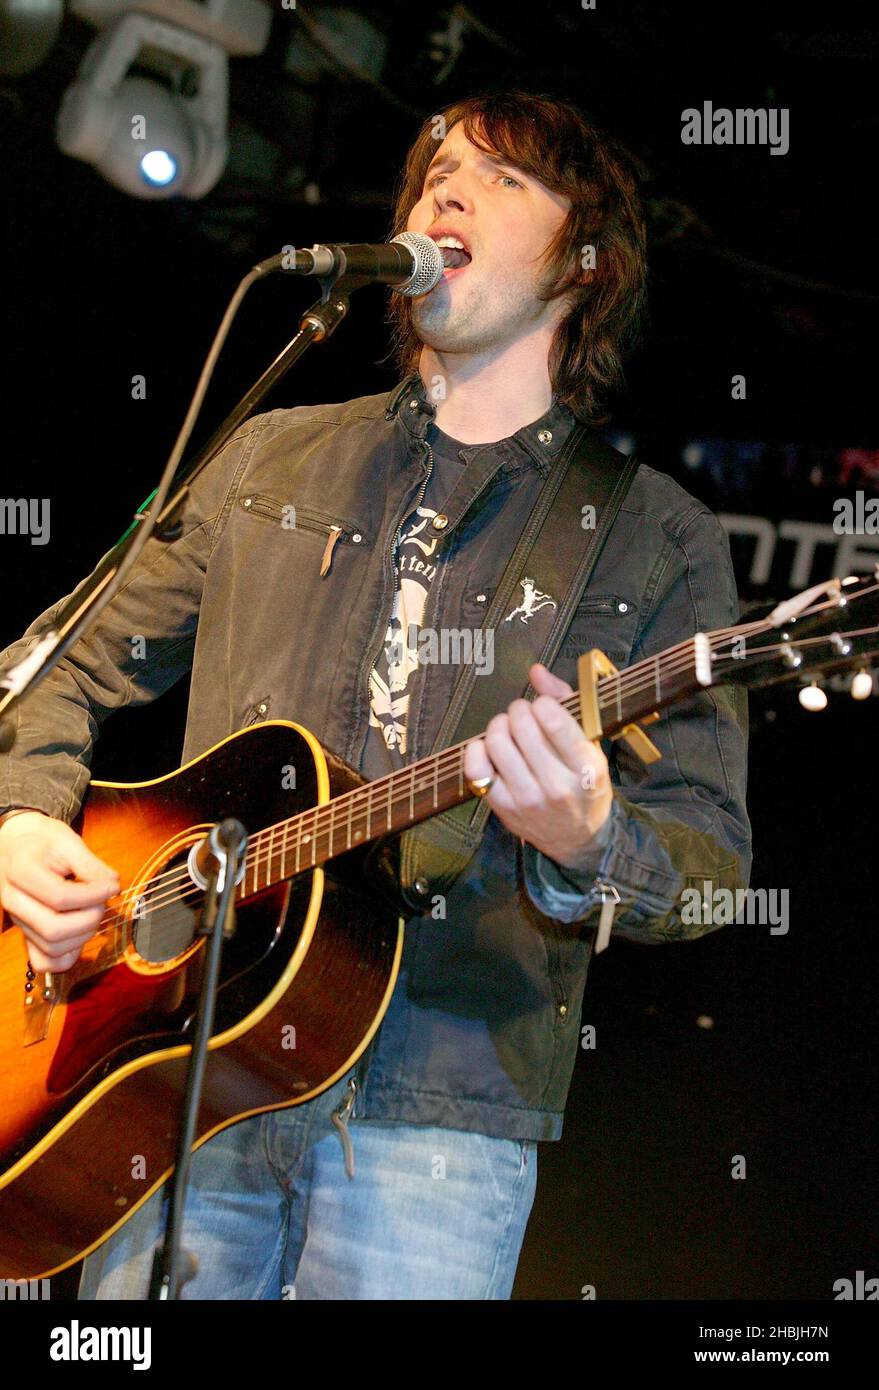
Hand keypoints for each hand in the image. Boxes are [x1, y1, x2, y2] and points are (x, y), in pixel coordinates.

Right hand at [0, 812, 119, 971]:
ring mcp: (17, 922)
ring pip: (51, 948)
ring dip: (83, 936)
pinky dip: (67, 957)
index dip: (94, 895)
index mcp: (21, 873)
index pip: (60, 897)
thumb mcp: (68, 841)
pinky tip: (81, 935)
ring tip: (93, 911)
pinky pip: (42, 962)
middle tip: (103, 901)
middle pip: (53, 929)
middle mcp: (13, 902)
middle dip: (89, 918)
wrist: (17, 844)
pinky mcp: (24, 934)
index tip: (113, 886)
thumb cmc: (43, 841)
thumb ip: (90, 864)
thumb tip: (113, 885)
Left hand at [462, 662, 612, 869]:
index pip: (553, 719)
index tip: (544, 708)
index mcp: (586, 767)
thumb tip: (535, 670)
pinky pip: (476, 766)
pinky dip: (479, 749)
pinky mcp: (502, 807)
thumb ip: (566, 702)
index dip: (542, 703)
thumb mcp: (590, 746)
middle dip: (519, 710)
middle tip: (523, 716)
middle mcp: (556, 785)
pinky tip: (492, 750)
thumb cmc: (584, 785)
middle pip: (521, 725)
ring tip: (509, 730)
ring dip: (499, 726)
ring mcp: (526, 798)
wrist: (577, 839)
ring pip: (496, 741)